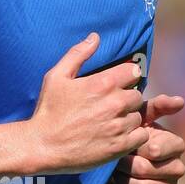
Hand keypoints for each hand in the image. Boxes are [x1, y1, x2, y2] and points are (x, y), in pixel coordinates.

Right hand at [27, 33, 149, 173]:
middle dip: (126, 98)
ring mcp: (119, 126)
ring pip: (138, 116)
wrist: (43, 146)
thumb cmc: (48, 111)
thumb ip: (77, 54)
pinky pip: (141, 136)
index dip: (125, 76)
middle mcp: (114, 103)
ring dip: (128, 118)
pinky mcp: (120, 146)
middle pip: (137, 95)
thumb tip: (95, 37)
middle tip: (111, 107)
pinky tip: (118, 136)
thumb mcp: (56, 77)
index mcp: (102, 83)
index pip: (133, 71)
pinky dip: (133, 136)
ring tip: (112, 123)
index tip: (116, 84)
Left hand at [104, 94, 184, 183]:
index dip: (147, 148)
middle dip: (127, 164)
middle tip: (113, 159)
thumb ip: (157, 106)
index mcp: (175, 146)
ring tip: (111, 171)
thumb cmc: (130, 132)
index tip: (132, 145)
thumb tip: (181, 101)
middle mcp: (177, 168)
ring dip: (122, 180)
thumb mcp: (140, 116)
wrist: (118, 158)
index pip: (163, 149)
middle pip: (148, 170)